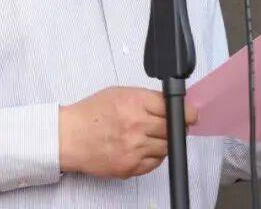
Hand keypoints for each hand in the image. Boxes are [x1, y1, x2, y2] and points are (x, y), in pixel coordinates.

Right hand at [59, 87, 197, 178]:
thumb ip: (145, 98)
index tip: (192, 115)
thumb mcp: (119, 93)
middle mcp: (136, 125)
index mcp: (134, 103)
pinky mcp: (130, 167)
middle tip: (176, 126)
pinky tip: (142, 148)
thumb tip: (170, 104)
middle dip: (178, 127)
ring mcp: (133, 148)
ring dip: (164, 142)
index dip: (187, 112)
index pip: (172, 108)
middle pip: (172, 129)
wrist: (69, 137)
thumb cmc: (91, 114)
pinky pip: (154, 163)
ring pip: (165, 147)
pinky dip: (153, 156)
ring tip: (151, 136)